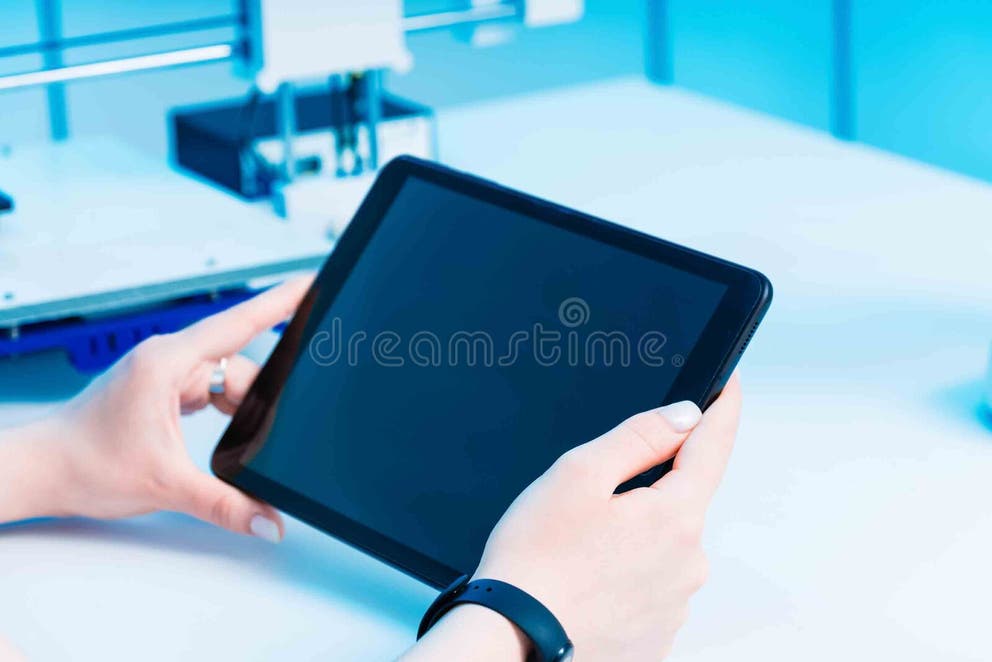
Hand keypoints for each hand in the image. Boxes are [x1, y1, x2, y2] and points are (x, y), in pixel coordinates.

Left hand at [0, 278, 310, 539]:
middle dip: (260, 400)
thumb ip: (224, 504)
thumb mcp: (165, 485)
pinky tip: (227, 434)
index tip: (311, 283)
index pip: (238, 323)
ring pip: (227, 381)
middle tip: (271, 433)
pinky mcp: (162, 388)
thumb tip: (267, 519)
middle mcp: (168, 359)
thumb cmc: (82, 463)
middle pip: (241, 365)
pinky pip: (210, 389)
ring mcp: (164, 372)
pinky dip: (225, 411)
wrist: (40, 470)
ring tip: (241, 443)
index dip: (280, 302)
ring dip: (240, 411)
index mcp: (168, 362)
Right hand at [411, 376, 741, 660]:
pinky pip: (649, 586)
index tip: (728, 385)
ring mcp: (674, 605)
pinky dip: (623, 575)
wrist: (512, 641)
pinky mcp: (656, 636)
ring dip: (630, 537)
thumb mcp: (579, 474)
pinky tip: (585, 580)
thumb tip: (685, 416)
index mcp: (675, 518)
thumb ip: (639, 437)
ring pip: (660, 546)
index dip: (721, 410)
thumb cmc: (534, 562)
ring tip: (575, 551)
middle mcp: (688, 565)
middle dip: (645, 489)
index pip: (713, 447)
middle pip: (679, 501)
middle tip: (587, 504)